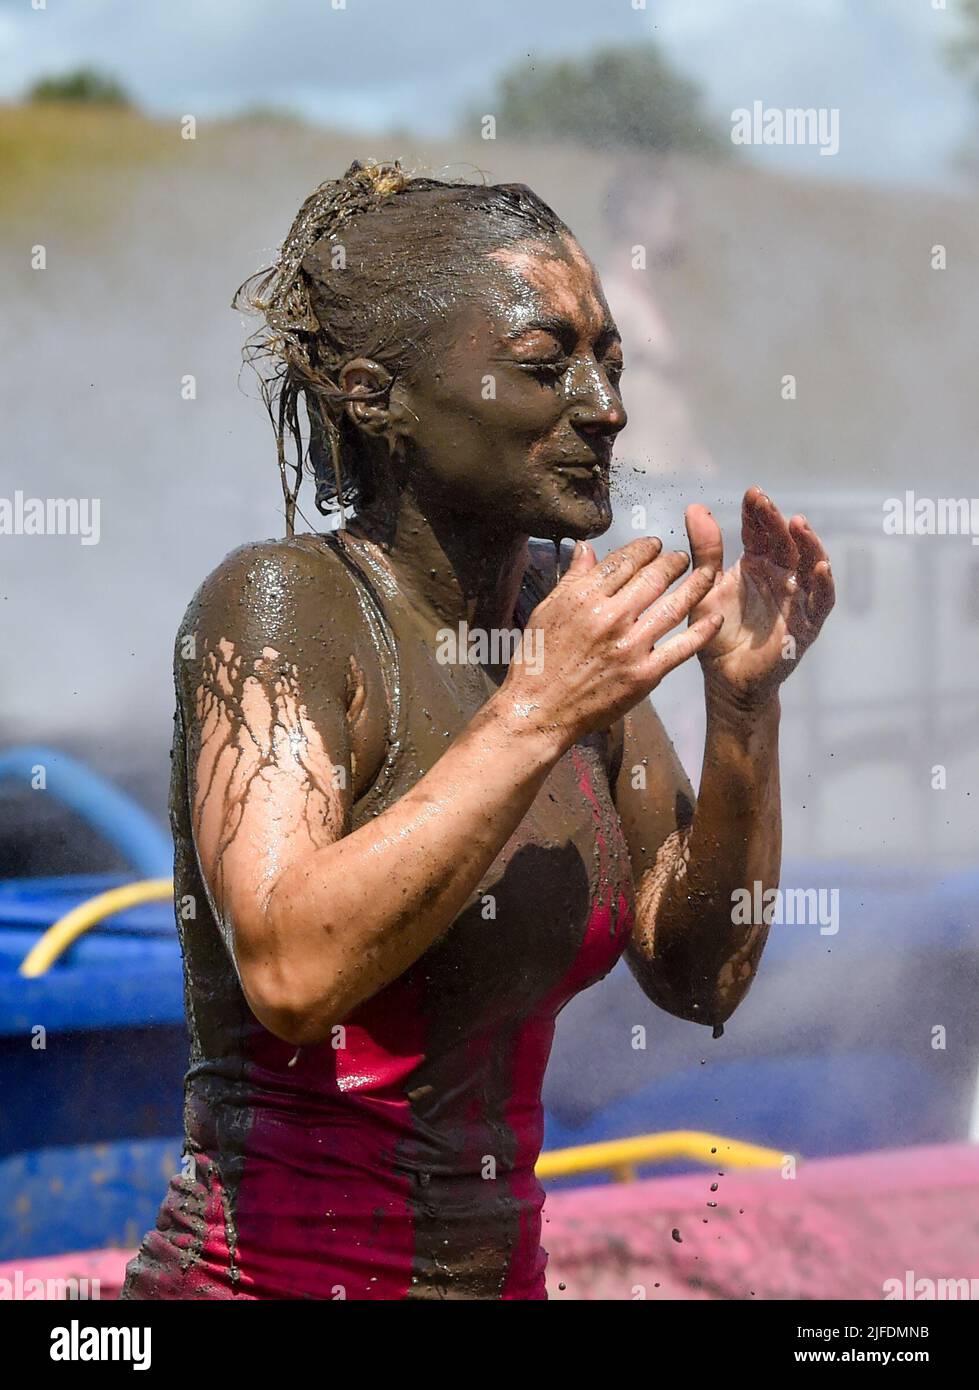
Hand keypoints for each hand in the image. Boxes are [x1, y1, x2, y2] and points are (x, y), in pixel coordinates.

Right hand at [500, 537, 721, 751]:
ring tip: (704, 574)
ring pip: (673, 605)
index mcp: (584, 597)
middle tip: (681, 558)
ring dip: (694, 585)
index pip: (623, 561)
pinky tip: (715, 617)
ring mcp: (630, 646)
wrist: (540, 711)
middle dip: (672, 561)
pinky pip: (681, 647)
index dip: (644, 548)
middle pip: (653, 577)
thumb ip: (571, 579)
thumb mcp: (546, 611)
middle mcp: (610, 616)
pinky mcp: (645, 674)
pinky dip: (702, 630)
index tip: (654, 545)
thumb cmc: (537, 661)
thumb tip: (587, 548)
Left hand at [685, 486, 834, 708]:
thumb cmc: (718, 633)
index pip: (760, 533)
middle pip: (785, 543)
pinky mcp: (807, 624)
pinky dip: (823, 585)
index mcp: (756, 565)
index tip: (751, 494)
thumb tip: (695, 507)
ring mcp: (796, 599)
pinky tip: (821, 567)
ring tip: (798, 524)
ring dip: (808, 545)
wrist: (726, 680)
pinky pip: (820, 602)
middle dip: (776, 521)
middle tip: (765, 502)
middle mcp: (780, 577)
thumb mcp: (706, 589)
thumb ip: (705, 551)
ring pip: (810, 566)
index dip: (757, 514)